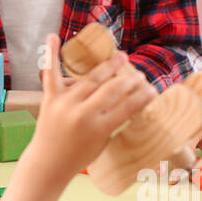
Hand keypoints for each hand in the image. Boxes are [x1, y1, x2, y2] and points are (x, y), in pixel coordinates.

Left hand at [27, 33, 156, 177]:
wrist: (48, 164)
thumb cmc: (79, 155)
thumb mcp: (102, 142)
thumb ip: (113, 121)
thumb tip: (131, 99)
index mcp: (99, 129)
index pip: (127, 107)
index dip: (143, 97)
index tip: (153, 89)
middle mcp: (82, 115)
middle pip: (111, 90)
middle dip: (129, 80)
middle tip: (139, 74)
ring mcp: (64, 105)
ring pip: (90, 79)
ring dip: (108, 66)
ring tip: (121, 57)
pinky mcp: (49, 99)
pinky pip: (51, 73)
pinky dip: (51, 54)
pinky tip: (53, 36)